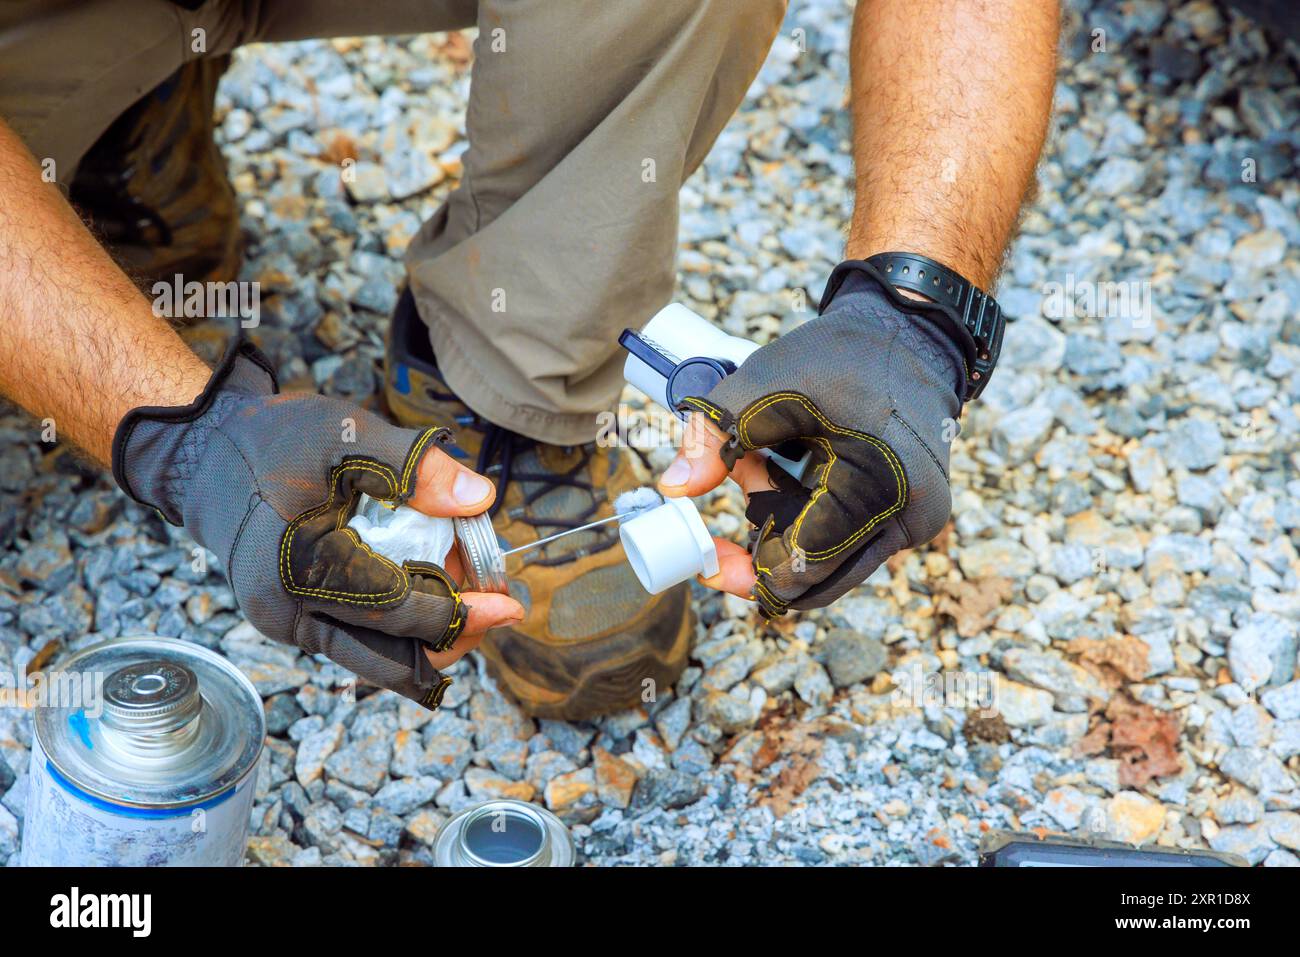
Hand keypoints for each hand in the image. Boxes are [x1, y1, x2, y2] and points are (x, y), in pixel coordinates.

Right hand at [113, 340, 522, 707]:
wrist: (203, 456)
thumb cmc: (274, 440)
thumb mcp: (348, 432)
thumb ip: (415, 466)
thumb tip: (481, 500)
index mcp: (303, 570)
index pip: (402, 613)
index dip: (463, 612)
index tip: (510, 603)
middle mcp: (288, 615)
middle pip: (393, 659)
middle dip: (454, 637)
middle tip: (497, 606)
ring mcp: (284, 627)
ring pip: (375, 660)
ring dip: (427, 637)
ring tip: (464, 590)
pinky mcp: (289, 623)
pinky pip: (356, 642)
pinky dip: (398, 626)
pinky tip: (425, 585)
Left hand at [657, 265, 967, 616]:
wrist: (909, 335)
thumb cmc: (841, 355)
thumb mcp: (764, 382)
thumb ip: (714, 435)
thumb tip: (673, 490)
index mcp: (881, 484)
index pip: (806, 562)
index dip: (749, 571)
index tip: (707, 566)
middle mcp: (910, 516)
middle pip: (818, 579)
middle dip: (763, 558)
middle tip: (717, 538)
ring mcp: (915, 522)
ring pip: (831, 566)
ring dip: (784, 536)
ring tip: (754, 476)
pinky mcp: (910, 518)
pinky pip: (846, 542)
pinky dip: (807, 522)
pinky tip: (781, 475)